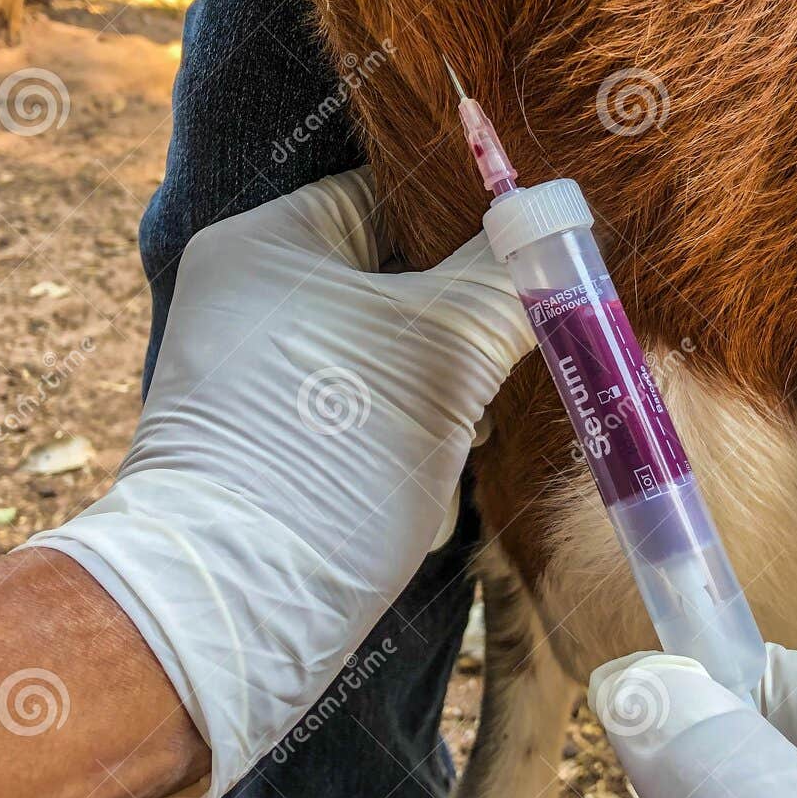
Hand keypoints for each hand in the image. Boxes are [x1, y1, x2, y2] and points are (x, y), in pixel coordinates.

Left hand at [25, 169, 532, 797]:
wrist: (237, 607)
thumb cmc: (332, 452)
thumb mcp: (441, 348)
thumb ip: (506, 276)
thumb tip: (559, 224)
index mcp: (267, 239)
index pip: (388, 190)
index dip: (470, 214)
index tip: (538, 247)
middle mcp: (250, 294)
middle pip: (394, 271)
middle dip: (463, 313)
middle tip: (520, 341)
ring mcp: (257, 370)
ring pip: (388, 344)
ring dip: (444, 380)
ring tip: (473, 421)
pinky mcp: (274, 438)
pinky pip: (363, 404)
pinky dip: (409, 426)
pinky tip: (438, 468)